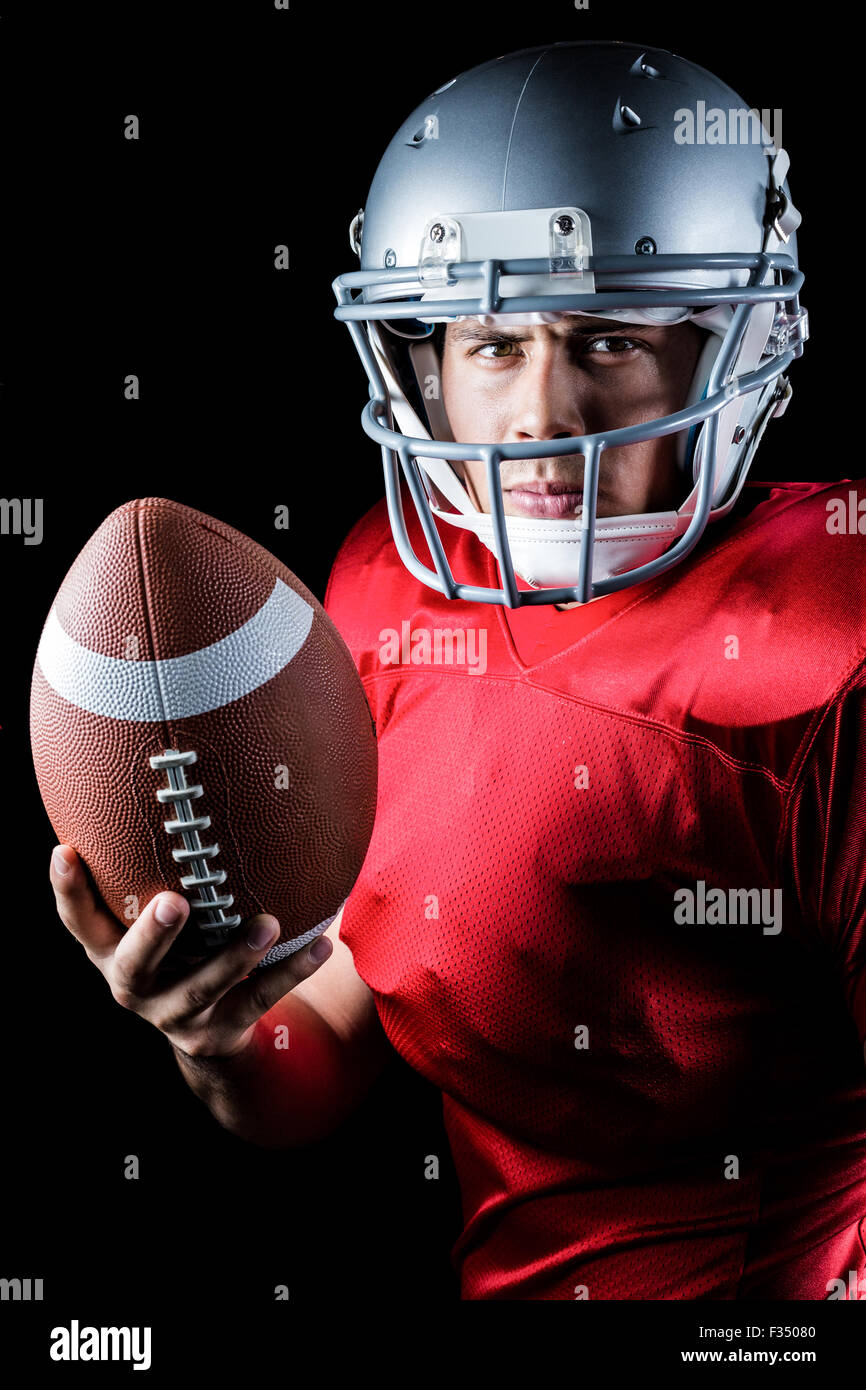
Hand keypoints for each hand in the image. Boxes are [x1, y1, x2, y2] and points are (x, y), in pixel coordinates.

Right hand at [49, 844, 332, 1059]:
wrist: (209, 1029)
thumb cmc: (183, 945)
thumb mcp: (160, 915)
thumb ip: (161, 869)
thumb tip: (181, 776)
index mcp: (112, 950)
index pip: (80, 922)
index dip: (68, 890)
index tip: (65, 850)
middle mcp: (134, 985)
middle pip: (135, 965)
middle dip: (153, 936)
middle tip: (174, 903)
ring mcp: (176, 1013)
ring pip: (203, 986)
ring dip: (236, 955)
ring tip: (268, 924)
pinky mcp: (219, 1031)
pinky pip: (260, 998)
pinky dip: (292, 971)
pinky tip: (322, 944)